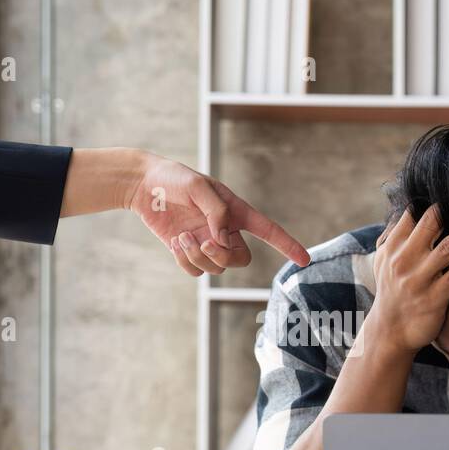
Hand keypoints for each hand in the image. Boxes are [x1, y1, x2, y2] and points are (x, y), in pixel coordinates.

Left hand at [59, 147, 309, 276]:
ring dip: (199, 256)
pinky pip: (196, 271)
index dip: (287, 245)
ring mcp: (206, 242)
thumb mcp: (198, 187)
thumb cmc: (173, 179)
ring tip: (183, 237)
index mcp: (235, 211)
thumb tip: (223, 239)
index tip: (304, 260)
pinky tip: (175, 243)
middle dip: (222, 256)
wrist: (144, 186)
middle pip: (240, 259)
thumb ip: (216, 211)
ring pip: (216, 268)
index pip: (268, 230)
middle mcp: (224, 230)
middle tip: (203, 242)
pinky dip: (185, 261)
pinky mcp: (187, 251)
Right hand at [368, 206, 448, 353]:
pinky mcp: (434, 298)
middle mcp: (404, 259)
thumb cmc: (393, 291)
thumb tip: (407, 208)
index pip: (414, 212)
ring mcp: (419, 279)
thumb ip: (396, 235)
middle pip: (433, 223)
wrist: (390, 331)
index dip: (437, 197)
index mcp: (393, 246)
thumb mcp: (384, 261)